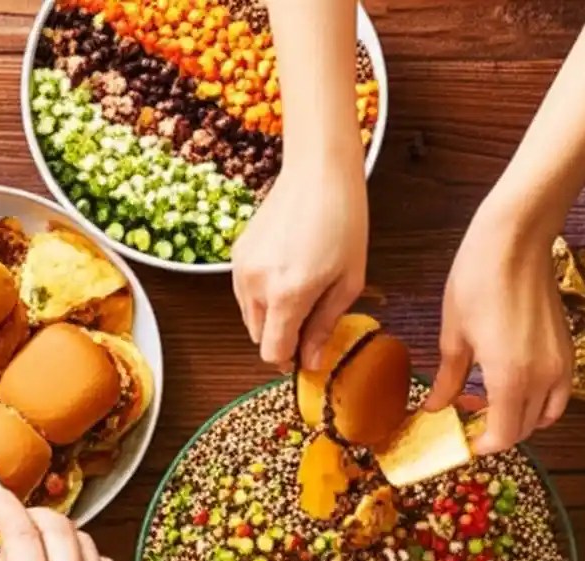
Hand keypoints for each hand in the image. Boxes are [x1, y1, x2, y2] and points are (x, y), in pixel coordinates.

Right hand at [232, 161, 368, 368]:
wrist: (317, 175)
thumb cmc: (342, 222)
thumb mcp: (348, 281)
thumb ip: (324, 325)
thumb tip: (312, 361)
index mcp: (287, 295)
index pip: (272, 352)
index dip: (290, 360)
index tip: (306, 355)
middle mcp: (256, 285)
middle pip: (259, 337)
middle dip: (281, 337)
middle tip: (309, 318)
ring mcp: (241, 270)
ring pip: (249, 316)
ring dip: (271, 316)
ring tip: (299, 289)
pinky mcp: (236, 256)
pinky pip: (244, 292)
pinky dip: (261, 294)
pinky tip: (286, 271)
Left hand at [426, 200, 572, 453]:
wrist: (516, 241)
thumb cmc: (478, 281)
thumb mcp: (453, 334)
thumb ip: (448, 377)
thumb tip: (435, 406)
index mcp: (511, 378)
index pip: (503, 436)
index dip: (481, 446)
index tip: (460, 442)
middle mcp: (543, 377)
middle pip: (525, 429)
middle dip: (494, 431)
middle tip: (462, 419)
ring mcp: (561, 363)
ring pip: (545, 413)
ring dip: (517, 418)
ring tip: (483, 401)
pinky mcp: (567, 349)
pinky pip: (558, 392)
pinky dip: (536, 400)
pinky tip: (507, 383)